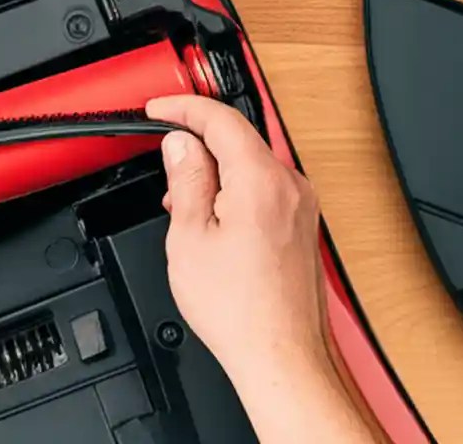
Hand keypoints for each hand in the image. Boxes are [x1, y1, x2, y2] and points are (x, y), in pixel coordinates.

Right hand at [146, 95, 328, 382]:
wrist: (281, 354)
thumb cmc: (239, 309)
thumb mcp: (189, 236)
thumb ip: (185, 179)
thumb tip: (180, 144)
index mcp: (260, 180)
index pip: (221, 118)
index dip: (183, 107)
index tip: (159, 108)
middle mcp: (290, 185)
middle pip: (239, 140)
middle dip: (197, 146)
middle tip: (165, 165)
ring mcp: (301, 205)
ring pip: (252, 166)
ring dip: (216, 173)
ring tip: (184, 208)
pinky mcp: (303, 224)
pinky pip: (265, 189)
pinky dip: (236, 192)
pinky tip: (213, 221)